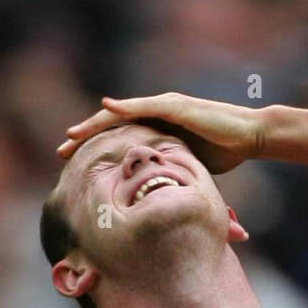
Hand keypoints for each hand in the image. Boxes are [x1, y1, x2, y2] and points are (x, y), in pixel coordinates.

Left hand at [58, 92, 267, 172]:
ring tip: (72, 134)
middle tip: (60, 152)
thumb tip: (157, 201)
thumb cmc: (223, 154)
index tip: (73, 166)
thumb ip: (168, 176)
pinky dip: (123, 108)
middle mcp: (154, 115)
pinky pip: (144, 107)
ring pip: (120, 114)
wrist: (247, 136)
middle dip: (85, 139)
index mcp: (155, 131)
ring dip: (94, 123)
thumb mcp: (186, 170)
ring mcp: (163, 107)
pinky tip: (104, 108)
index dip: (94, 152)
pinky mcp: (174, 106)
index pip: (118, 141)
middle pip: (111, 126)